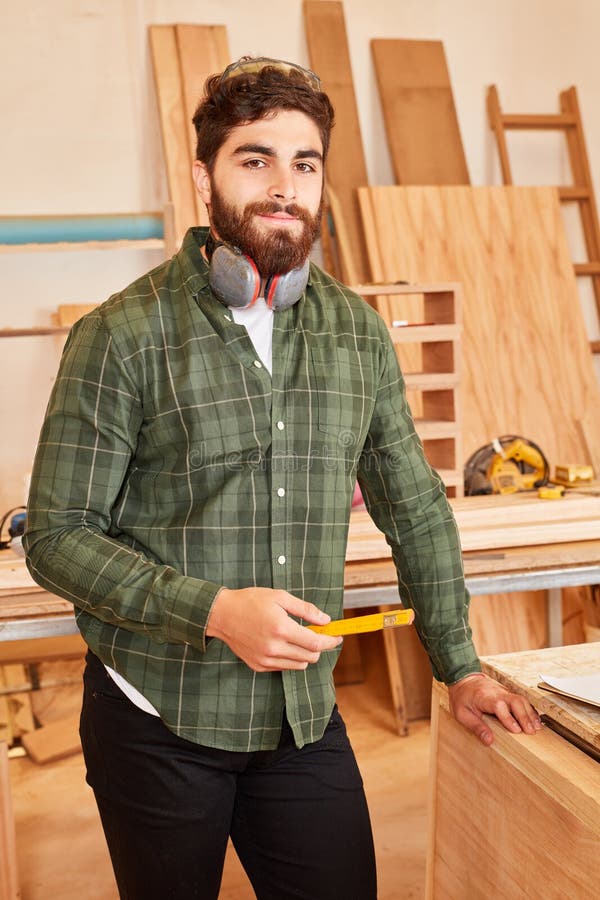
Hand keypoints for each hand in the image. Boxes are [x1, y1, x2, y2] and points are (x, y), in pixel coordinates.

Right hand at [206, 587, 342, 671]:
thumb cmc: (251, 601)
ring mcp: (265, 659)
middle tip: (317, 633)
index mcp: (281, 628)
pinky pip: (284, 667)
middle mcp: (274, 648)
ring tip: (298, 637)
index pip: (316, 643)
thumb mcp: (280, 597)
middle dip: (319, 646)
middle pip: (310, 657)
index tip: (337, 636)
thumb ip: (305, 609)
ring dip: (305, 653)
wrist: (222, 614)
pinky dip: (290, 658)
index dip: (331, 641)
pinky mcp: (259, 666)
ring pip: (299, 665)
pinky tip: (283, 644)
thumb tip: (326, 620)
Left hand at [447, 673, 541, 745]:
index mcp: (485, 697)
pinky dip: (530, 710)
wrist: (464, 679)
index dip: (509, 718)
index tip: (516, 730)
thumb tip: (489, 740)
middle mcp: (498, 693)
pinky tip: (536, 720)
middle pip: (515, 701)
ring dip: (530, 713)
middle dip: (524, 716)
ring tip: (537, 728)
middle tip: (531, 732)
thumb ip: (476, 726)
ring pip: (521, 700)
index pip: (499, 706)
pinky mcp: (508, 694)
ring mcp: (504, 692)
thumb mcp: (462, 714)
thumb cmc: (462, 697)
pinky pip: (522, 700)